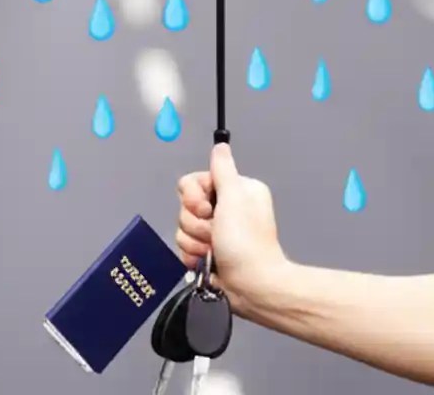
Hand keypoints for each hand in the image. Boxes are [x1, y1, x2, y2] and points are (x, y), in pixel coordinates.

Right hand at [176, 143, 289, 308]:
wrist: (251, 285)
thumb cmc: (247, 245)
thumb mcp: (235, 198)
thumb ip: (223, 170)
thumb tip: (221, 147)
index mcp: (236, 190)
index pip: (195, 181)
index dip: (194, 196)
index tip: (206, 209)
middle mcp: (226, 208)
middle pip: (186, 205)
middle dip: (195, 223)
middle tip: (214, 233)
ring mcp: (216, 231)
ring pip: (183, 227)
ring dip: (194, 241)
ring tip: (213, 250)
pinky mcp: (207, 250)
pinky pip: (184, 245)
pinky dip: (192, 254)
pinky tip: (206, 260)